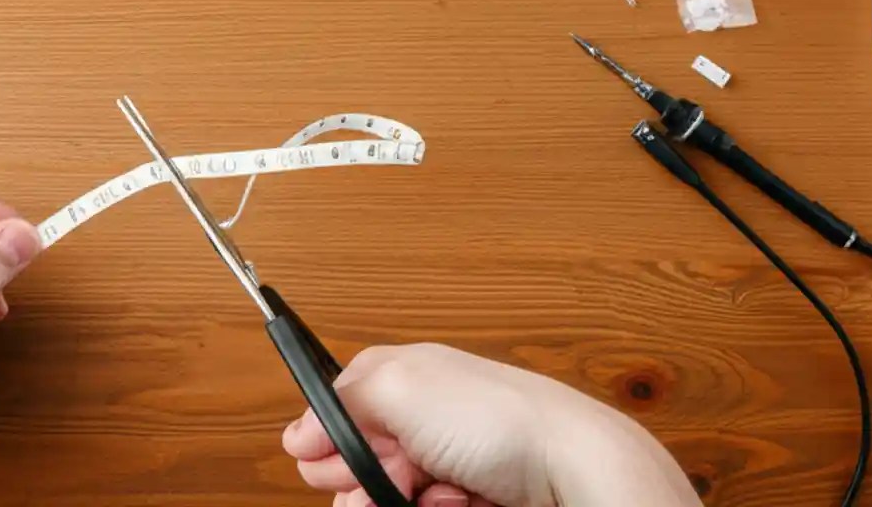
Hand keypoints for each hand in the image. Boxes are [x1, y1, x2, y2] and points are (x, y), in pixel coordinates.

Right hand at [282, 343, 702, 506]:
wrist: (571, 469)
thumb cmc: (499, 419)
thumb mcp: (400, 387)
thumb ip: (340, 400)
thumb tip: (300, 430)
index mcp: (402, 376)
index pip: (337, 407)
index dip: (326, 438)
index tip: (323, 460)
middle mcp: (420, 415)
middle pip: (356, 459)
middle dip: (360, 479)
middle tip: (384, 482)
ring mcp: (445, 457)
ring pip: (386, 494)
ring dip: (394, 501)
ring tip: (431, 496)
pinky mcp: (466, 494)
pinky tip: (454, 504)